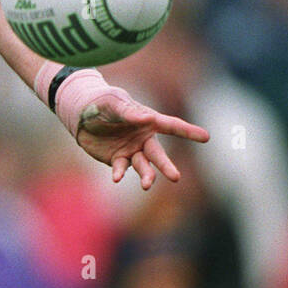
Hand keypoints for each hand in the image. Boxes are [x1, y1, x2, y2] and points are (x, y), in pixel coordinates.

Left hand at [74, 85, 209, 189]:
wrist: (80, 114)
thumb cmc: (101, 102)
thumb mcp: (113, 102)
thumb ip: (128, 111)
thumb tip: (147, 118)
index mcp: (148, 120)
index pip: (171, 126)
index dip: (188, 132)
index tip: (206, 137)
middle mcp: (144, 138)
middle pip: (158, 154)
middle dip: (166, 166)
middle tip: (175, 177)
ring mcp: (132, 150)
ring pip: (144, 166)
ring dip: (147, 176)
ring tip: (147, 185)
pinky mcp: (117, 159)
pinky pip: (121, 168)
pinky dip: (120, 173)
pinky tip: (116, 178)